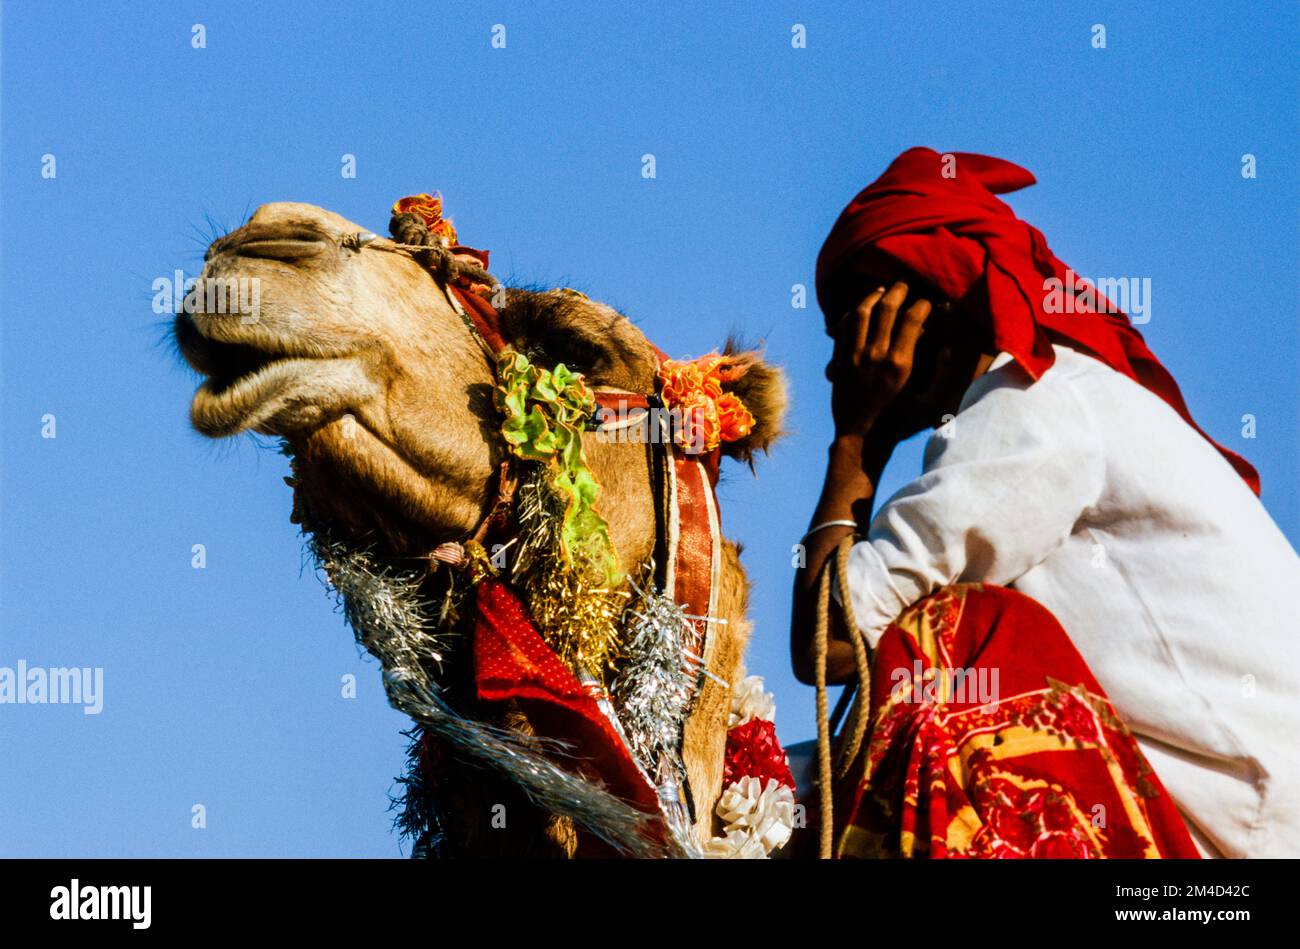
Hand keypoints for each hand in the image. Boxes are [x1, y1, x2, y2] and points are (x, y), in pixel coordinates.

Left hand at [827, 281, 931, 439]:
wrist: (860, 439)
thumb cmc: (899, 424)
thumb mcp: (930, 405)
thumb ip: (941, 376)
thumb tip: (947, 349)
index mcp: (900, 364)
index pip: (912, 319)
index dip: (923, 305)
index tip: (929, 302)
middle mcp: (875, 356)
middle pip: (886, 309)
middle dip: (898, 291)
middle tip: (905, 284)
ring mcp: (854, 357)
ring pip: (861, 314)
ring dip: (872, 297)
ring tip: (882, 290)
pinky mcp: (839, 362)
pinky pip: (843, 329)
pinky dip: (851, 314)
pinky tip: (860, 310)